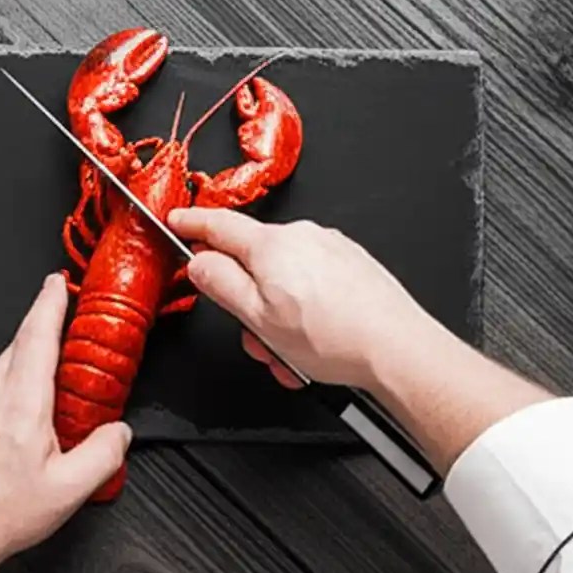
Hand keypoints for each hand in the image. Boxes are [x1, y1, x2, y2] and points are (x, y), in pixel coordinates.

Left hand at [0, 273, 131, 572]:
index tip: (58, 283)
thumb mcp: (70, 489)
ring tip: (42, 418)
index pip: (37, 330)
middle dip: (46, 345)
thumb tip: (119, 433)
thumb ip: (105, 453)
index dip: (51, 300)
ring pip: (3, 369)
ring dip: (24, 379)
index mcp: (20, 399)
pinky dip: (4, 397)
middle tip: (68, 365)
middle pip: (22, 346)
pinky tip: (13, 432)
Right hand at [168, 207, 440, 389]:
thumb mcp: (258, 319)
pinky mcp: (351, 265)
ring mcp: (331, 249)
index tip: (176, 220)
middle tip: (256, 336)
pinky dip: (305, 312)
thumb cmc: (335, 338)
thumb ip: (221, 285)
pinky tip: (317, 341)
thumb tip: (199, 262)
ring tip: (294, 352)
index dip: (192, 223)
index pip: (219, 225)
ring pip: (284, 279)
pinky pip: (312, 284)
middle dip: (247, 302)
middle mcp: (303, 237)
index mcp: (272, 246)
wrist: (396, 349)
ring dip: (278, 317)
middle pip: (254, 262)